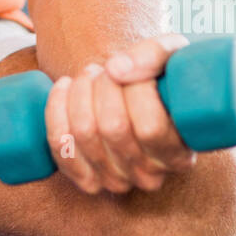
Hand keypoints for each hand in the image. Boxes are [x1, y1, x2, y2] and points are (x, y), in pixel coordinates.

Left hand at [45, 34, 196, 194]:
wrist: (136, 97)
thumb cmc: (162, 77)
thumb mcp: (173, 55)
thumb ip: (153, 54)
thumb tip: (116, 69)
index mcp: (180, 153)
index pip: (150, 127)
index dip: (137, 89)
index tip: (133, 68)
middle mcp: (150, 175)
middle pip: (113, 128)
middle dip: (104, 85)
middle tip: (107, 69)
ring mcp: (117, 180)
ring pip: (85, 134)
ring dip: (79, 92)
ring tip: (90, 75)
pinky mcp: (87, 179)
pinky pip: (61, 146)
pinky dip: (55, 110)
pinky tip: (64, 86)